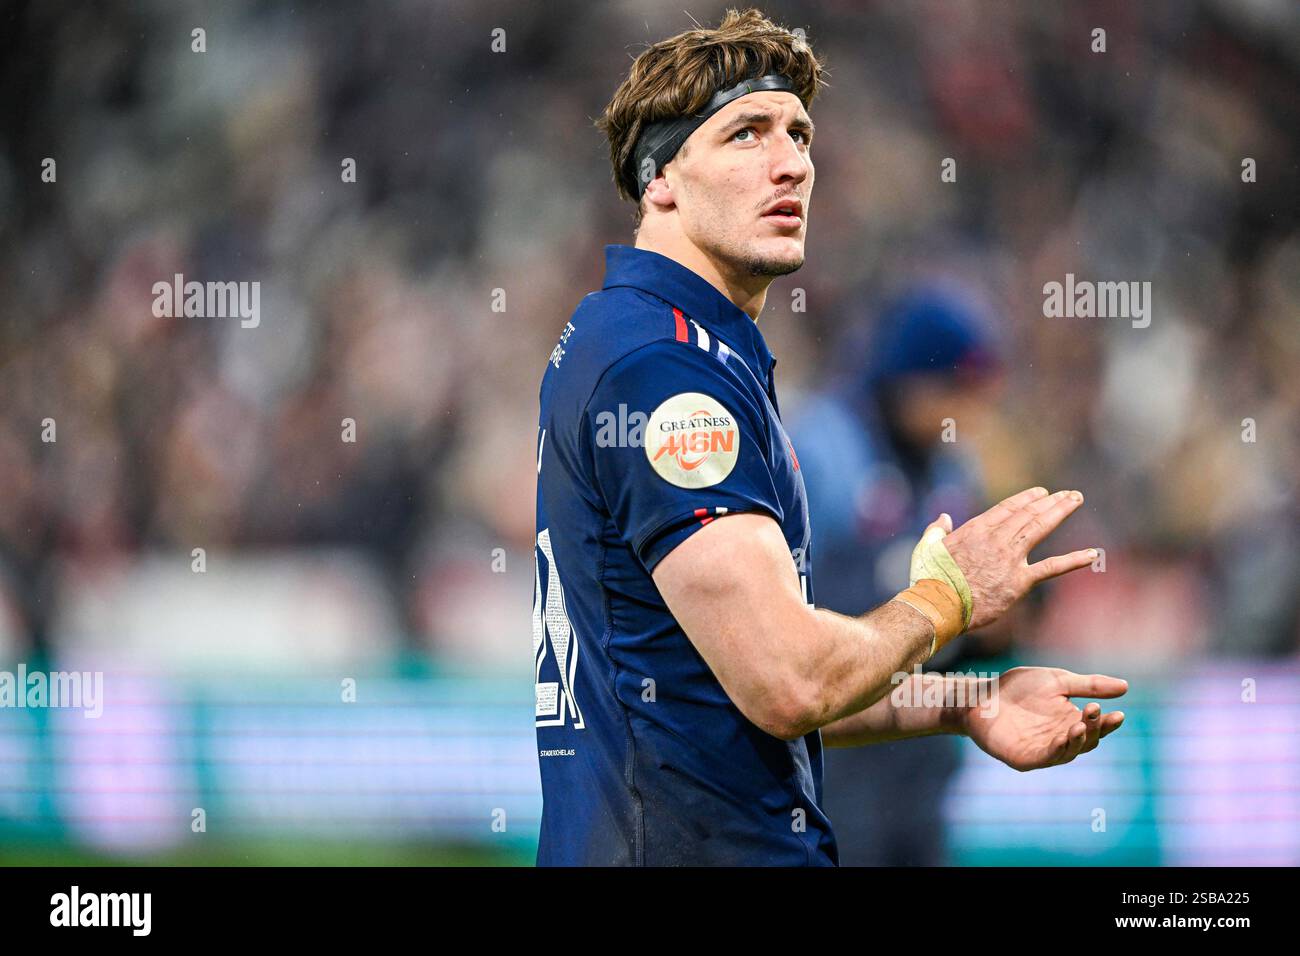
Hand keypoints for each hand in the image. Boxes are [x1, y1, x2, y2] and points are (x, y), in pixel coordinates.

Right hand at [931, 486, 1095, 630]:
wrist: (938, 605)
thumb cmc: (929, 580)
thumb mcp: (926, 548)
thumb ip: (937, 531)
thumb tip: (943, 518)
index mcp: (975, 530)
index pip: (1007, 508)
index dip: (1025, 499)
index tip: (1041, 493)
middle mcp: (996, 539)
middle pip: (1028, 514)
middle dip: (1050, 501)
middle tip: (1069, 494)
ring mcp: (1010, 558)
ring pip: (1039, 528)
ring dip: (1059, 512)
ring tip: (1075, 501)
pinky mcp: (1019, 581)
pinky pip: (1051, 568)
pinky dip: (1072, 560)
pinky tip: (1091, 555)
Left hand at [961, 667, 1126, 770]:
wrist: (982, 694)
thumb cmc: (1019, 688)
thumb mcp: (1058, 681)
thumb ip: (1089, 685)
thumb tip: (1126, 687)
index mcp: (1071, 721)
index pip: (1097, 727)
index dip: (1109, 723)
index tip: (1118, 714)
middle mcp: (1061, 739)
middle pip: (1088, 741)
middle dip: (1094, 728)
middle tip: (1093, 710)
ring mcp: (1043, 750)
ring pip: (1069, 752)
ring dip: (1078, 740)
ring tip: (1081, 725)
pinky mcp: (1024, 759)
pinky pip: (1045, 758)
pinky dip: (1057, 750)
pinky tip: (1064, 737)